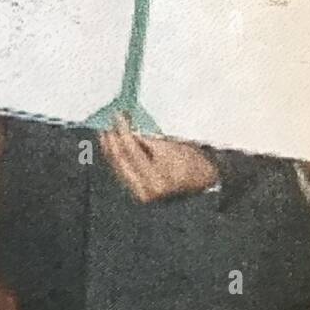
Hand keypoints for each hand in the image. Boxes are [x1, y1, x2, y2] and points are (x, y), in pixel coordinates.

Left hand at [98, 113, 219, 204]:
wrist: (203, 179)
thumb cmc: (191, 161)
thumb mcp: (170, 146)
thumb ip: (148, 140)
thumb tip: (127, 130)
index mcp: (157, 179)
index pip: (132, 151)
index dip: (124, 131)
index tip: (119, 116)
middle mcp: (146, 190)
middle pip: (121, 161)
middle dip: (112, 140)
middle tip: (107, 123)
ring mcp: (141, 193)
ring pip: (118, 167)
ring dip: (111, 149)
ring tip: (106, 132)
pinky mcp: (139, 191)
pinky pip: (122, 172)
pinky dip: (116, 158)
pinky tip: (112, 146)